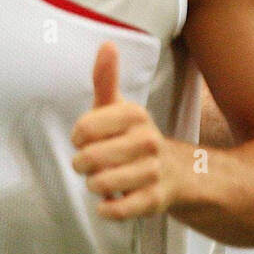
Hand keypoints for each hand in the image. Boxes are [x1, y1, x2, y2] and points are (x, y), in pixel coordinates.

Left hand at [71, 42, 180, 219]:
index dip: (78, 137)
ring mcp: (152, 171)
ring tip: (102, 179)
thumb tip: (107, 43)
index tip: (85, 138)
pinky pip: (118, 209)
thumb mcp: (117, 108)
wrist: (174, 172)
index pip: (84, 128)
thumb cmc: (132, 137)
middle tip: (90, 163)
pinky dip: (107, 208)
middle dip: (82, 164)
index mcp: (135, 115)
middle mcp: (148, 141)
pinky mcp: (154, 200)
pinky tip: (109, 201)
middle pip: (90, 158)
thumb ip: (106, 79)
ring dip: (94, 185)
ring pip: (101, 184)